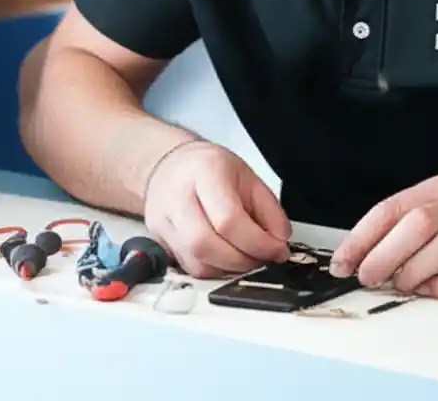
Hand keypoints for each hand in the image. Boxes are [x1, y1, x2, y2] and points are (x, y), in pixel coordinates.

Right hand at [143, 140, 291, 276]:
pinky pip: (188, 267)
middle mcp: (177, 199)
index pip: (228, 220)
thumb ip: (270, 210)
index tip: (278, 250)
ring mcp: (163, 222)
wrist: (170, 167)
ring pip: (196, 262)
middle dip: (243, 260)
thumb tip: (280, 241)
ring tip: (248, 258)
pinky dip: (214, 270)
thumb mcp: (250, 179)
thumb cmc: (211, 170)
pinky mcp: (158, 241)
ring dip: (229, 269)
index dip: (258, 242)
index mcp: (205, 174)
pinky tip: (227, 259)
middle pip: (207, 245)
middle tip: (264, 257)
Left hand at [329, 174, 437, 298]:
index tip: (342, 262)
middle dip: (383, 256)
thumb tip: (368, 253)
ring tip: (403, 286)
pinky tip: (433, 290)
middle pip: (416, 225)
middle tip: (368, 278)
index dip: (361, 237)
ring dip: (414, 271)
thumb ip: (414, 219)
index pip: (392, 208)